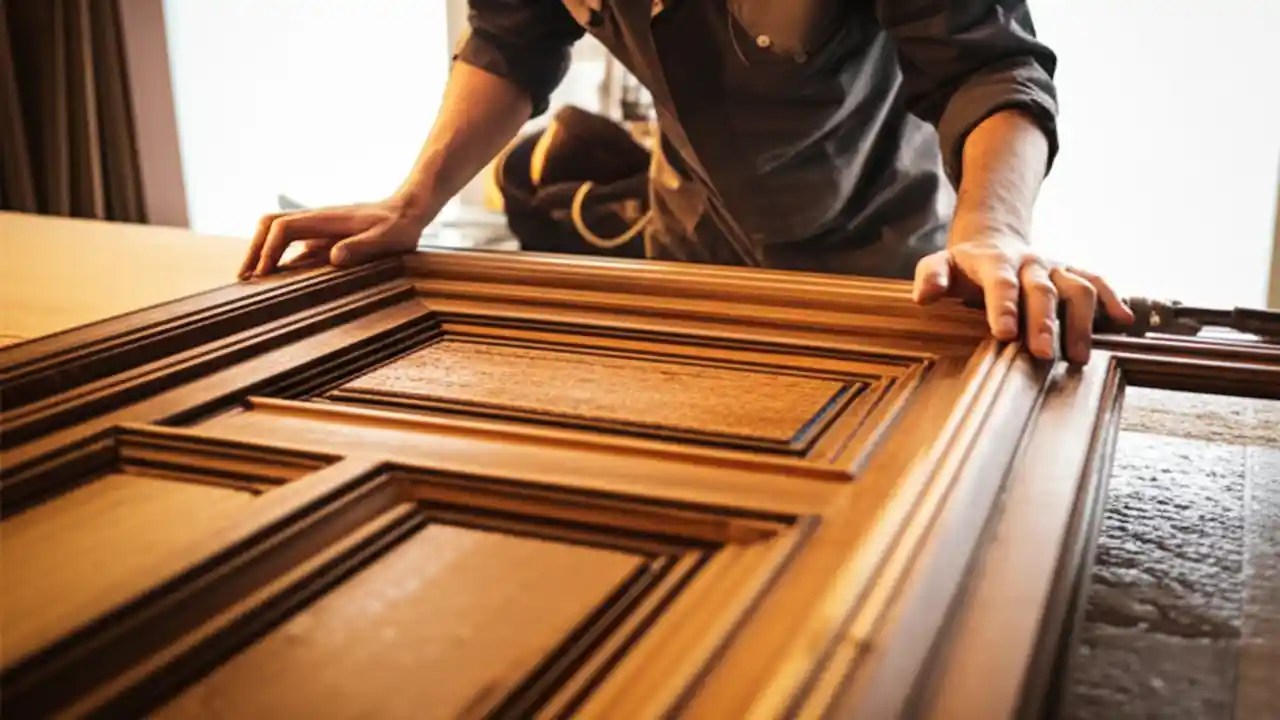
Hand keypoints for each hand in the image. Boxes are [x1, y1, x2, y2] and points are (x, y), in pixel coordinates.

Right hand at [238, 197, 432, 278]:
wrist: (409, 210)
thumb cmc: (400, 225)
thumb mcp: (387, 238)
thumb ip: (362, 246)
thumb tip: (334, 258)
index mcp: (326, 219)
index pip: (283, 228)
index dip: (269, 250)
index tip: (263, 275)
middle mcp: (316, 222)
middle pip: (269, 225)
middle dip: (254, 249)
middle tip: (244, 279)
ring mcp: (319, 230)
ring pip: (278, 235)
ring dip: (263, 255)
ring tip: (252, 284)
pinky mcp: (325, 240)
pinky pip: (294, 248)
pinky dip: (281, 262)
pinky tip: (278, 284)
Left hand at [911, 234, 1134, 364]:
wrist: (992, 240)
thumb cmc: (964, 266)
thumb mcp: (939, 265)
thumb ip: (931, 277)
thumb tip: (924, 296)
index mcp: (995, 262)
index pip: (1000, 283)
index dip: (1003, 306)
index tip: (1004, 334)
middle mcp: (1030, 263)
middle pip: (1042, 290)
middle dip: (1045, 322)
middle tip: (1044, 355)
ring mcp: (1055, 267)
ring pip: (1077, 288)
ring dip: (1081, 322)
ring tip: (1079, 357)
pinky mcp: (1072, 274)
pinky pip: (1097, 282)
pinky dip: (1113, 299)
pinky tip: (1124, 321)